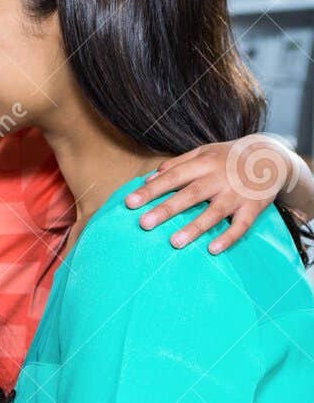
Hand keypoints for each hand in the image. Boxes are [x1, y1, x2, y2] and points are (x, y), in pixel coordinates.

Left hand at [124, 134, 297, 252]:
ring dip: (194, 227)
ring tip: (174, 242)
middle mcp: (219, 179)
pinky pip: (241, 225)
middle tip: (144, 224)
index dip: (151, 190)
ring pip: (214, 212)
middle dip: (167, 209)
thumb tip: (148, 179)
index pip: (173, 177)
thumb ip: (176, 164)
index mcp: (204, 163)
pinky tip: (213, 250)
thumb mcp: (203, 152)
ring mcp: (237, 194)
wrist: (272, 156)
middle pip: (190, 195)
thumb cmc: (227, 157)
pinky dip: (228, 237)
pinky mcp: (253, 208)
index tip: (130, 203)